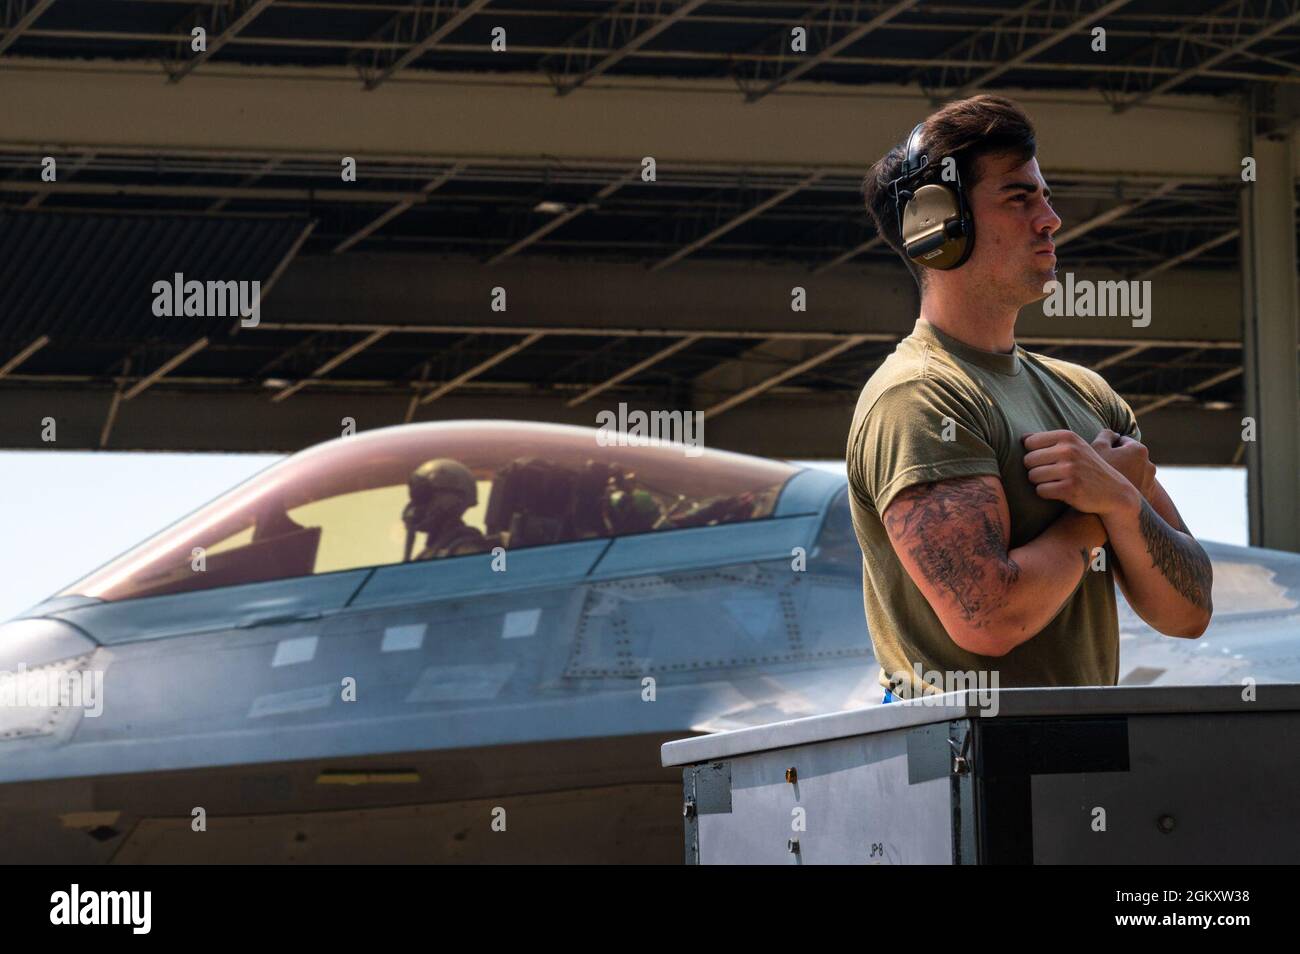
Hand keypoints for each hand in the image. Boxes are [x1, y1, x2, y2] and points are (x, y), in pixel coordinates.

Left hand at [1021, 429, 1139, 517]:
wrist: (1114, 491)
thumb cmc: (1087, 468)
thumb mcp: (1075, 447)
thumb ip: (1049, 441)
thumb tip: (1022, 438)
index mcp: (1067, 437)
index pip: (1029, 443)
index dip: (1034, 454)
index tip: (1048, 461)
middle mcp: (1068, 450)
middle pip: (1028, 461)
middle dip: (1035, 470)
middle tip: (1052, 475)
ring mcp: (1070, 469)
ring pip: (1032, 476)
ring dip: (1040, 483)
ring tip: (1056, 483)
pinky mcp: (1069, 488)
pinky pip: (1040, 491)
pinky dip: (1046, 494)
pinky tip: (1059, 493)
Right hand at [1091, 428, 1155, 498]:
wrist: (1105, 511)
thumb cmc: (1099, 476)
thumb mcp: (1096, 448)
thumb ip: (1105, 435)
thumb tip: (1113, 434)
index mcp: (1139, 449)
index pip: (1121, 440)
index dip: (1107, 447)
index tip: (1098, 457)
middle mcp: (1149, 464)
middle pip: (1129, 456)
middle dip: (1117, 460)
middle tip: (1102, 470)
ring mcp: (1151, 482)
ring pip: (1133, 471)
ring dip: (1123, 473)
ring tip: (1107, 483)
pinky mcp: (1148, 497)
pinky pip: (1136, 486)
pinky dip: (1127, 486)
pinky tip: (1114, 494)